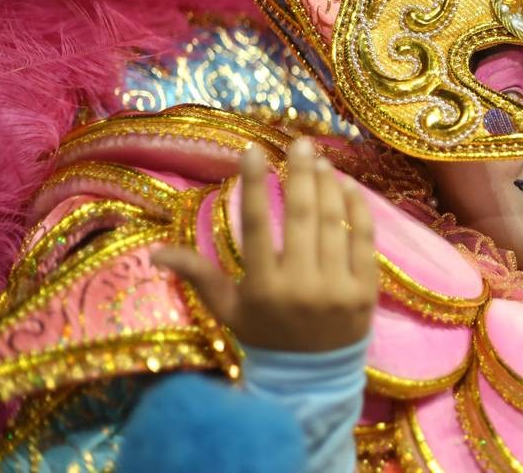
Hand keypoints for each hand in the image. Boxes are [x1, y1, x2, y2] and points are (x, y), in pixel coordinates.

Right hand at [153, 138, 377, 351]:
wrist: (313, 379)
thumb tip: (156, 252)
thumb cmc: (266, 336)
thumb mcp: (228, 310)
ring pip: (334, 222)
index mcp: (263, 287)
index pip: (256, 225)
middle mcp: (301, 284)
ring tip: (322, 161)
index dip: (254, 184)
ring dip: (329, 185)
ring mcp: (338, 286)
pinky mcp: (367, 289)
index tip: (253, 150)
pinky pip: (365, 239)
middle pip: (301, 215)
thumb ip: (199, 276)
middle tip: (300, 143)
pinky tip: (349, 187)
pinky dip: (358, 209)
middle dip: (300, 173)